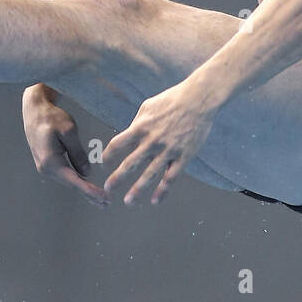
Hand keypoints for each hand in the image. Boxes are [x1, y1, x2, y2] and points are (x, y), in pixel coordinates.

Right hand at [22, 84, 107, 207]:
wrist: (35, 111)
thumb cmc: (52, 118)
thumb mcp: (69, 131)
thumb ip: (78, 152)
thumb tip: (86, 173)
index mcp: (51, 162)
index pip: (75, 181)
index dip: (91, 191)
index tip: (105, 198)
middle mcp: (46, 169)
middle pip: (71, 185)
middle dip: (89, 194)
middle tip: (107, 203)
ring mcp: (45, 168)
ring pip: (68, 181)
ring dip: (83, 190)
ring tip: (101, 199)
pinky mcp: (47, 164)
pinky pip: (64, 176)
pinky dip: (77, 182)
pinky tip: (87, 186)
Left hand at [103, 80, 216, 205]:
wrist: (198, 99)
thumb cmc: (171, 100)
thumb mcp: (148, 106)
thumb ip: (137, 124)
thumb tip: (127, 137)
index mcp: (141, 127)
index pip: (117, 145)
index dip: (107, 156)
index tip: (103, 164)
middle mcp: (152, 141)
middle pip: (130, 164)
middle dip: (117, 178)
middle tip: (108, 189)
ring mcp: (168, 150)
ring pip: (150, 175)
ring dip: (137, 190)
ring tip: (128, 202)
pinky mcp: (184, 156)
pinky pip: (171, 177)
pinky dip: (163, 191)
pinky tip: (155, 201)